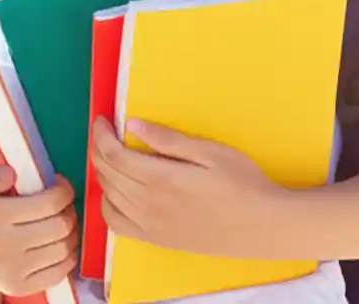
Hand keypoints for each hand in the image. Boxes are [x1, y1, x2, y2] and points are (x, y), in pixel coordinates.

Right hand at [0, 167, 78, 295]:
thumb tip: (10, 174)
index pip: (49, 203)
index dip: (63, 191)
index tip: (59, 186)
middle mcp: (1, 246)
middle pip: (61, 225)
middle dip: (68, 210)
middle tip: (62, 205)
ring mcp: (10, 270)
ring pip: (64, 248)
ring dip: (71, 232)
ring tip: (61, 223)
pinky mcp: (17, 287)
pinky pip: (59, 272)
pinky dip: (68, 256)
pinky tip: (59, 244)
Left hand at [90, 117, 286, 256]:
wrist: (260, 226)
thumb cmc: (242, 183)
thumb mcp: (211, 152)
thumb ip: (170, 140)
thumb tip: (134, 125)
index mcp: (161, 178)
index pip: (114, 155)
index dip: (101, 135)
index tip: (101, 120)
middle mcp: (148, 204)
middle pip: (107, 174)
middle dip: (98, 149)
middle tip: (104, 133)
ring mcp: (149, 225)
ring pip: (108, 196)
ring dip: (102, 173)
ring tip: (110, 156)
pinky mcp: (154, 239)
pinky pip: (115, 223)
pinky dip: (106, 204)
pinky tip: (115, 192)